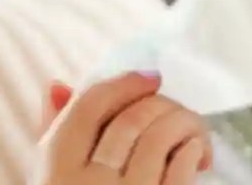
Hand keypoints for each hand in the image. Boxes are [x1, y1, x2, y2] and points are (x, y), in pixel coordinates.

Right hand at [31, 71, 212, 184]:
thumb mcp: (55, 182)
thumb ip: (54, 136)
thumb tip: (58, 85)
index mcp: (55, 175)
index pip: (88, 109)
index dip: (123, 83)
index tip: (151, 77)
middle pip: (132, 118)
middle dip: (161, 104)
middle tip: (173, 110)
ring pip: (163, 136)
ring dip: (186, 123)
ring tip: (191, 132)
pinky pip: (183, 167)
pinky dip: (196, 150)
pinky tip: (196, 156)